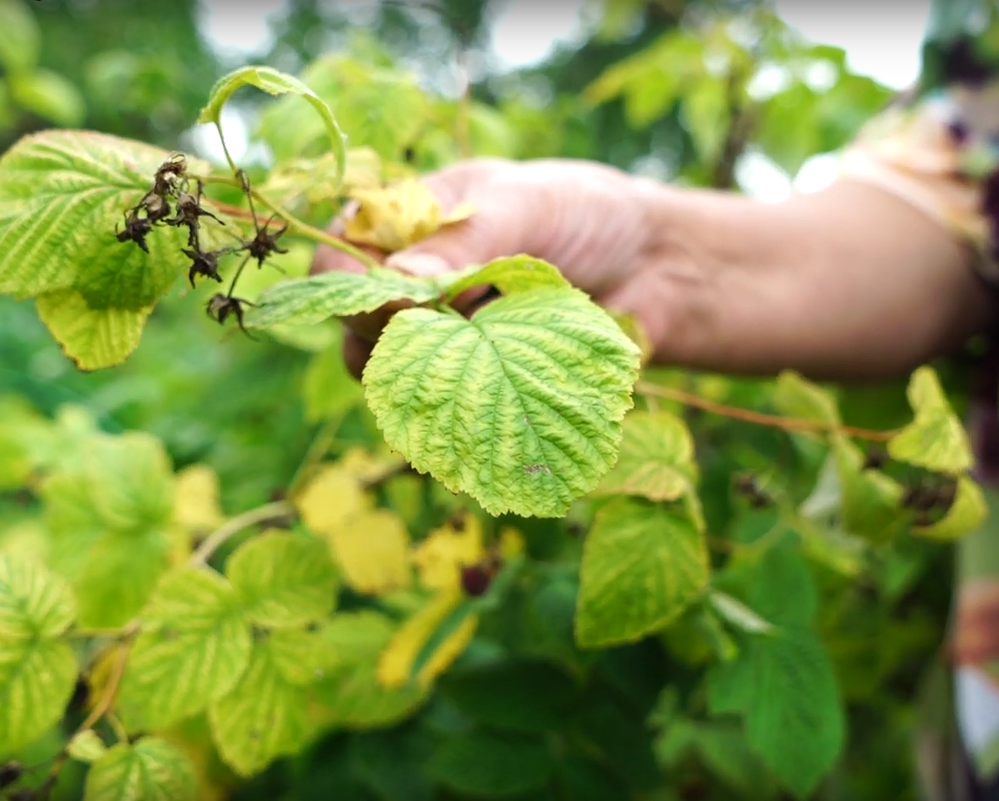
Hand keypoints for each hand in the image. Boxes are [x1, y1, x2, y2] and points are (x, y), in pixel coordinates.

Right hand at [310, 157, 700, 377]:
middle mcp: (412, 284)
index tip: (391, 304)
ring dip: (428, 376)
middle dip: (393, 335)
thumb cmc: (588, 212)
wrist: (659, 265)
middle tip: (453, 332)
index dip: (346, 286)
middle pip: (355, 327)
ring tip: (487, 358)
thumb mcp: (528, 204)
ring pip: (393, 376)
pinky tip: (497, 397)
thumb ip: (467, 242)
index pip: (338, 257)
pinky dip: (461, 407)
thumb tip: (400, 282)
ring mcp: (441, 337)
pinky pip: (443, 407)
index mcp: (409, 223)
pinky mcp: (475, 381)